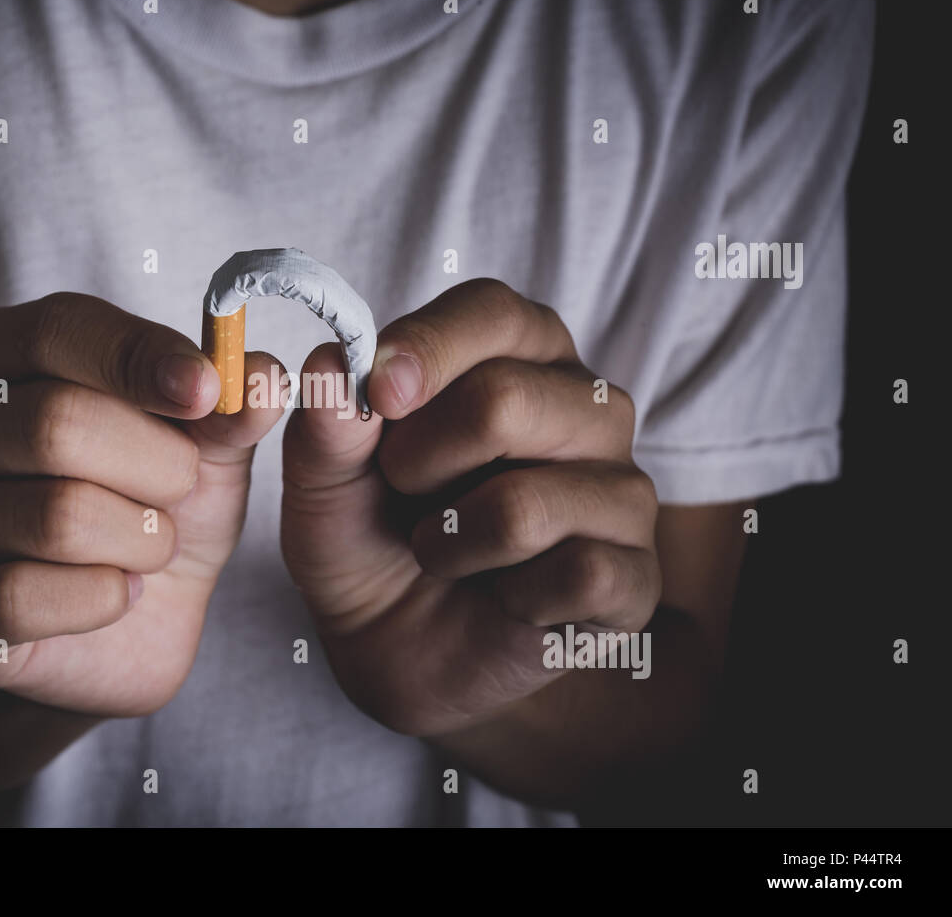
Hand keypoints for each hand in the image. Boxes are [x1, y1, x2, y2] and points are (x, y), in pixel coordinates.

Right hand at [0, 292, 284, 715]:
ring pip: (55, 518)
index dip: (141, 357)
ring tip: (149, 545)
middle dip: (156, 466)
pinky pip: (22, 597)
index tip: (206, 390)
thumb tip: (258, 375)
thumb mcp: (200, 442)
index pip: (56, 329)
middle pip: (56, 425)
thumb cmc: (148, 504)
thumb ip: (225, 405)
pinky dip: (102, 598)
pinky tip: (118, 593)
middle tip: (178, 492)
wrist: (130, 622)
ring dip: (140, 539)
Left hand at [281, 279, 660, 735]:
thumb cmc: (369, 538)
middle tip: (405, 495)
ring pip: (527, 504)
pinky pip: (578, 575)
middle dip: (418, 464)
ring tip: (446, 552)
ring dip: (453, 544)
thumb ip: (326, 425)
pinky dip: (513, 598)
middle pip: (503, 402)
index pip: (492, 312)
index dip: (427, 349)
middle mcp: (585, 407)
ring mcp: (622, 490)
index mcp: (516, 354)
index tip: (377, 395)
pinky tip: (506, 598)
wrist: (394, 648)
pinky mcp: (637, 574)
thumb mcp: (322, 482)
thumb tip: (332, 365)